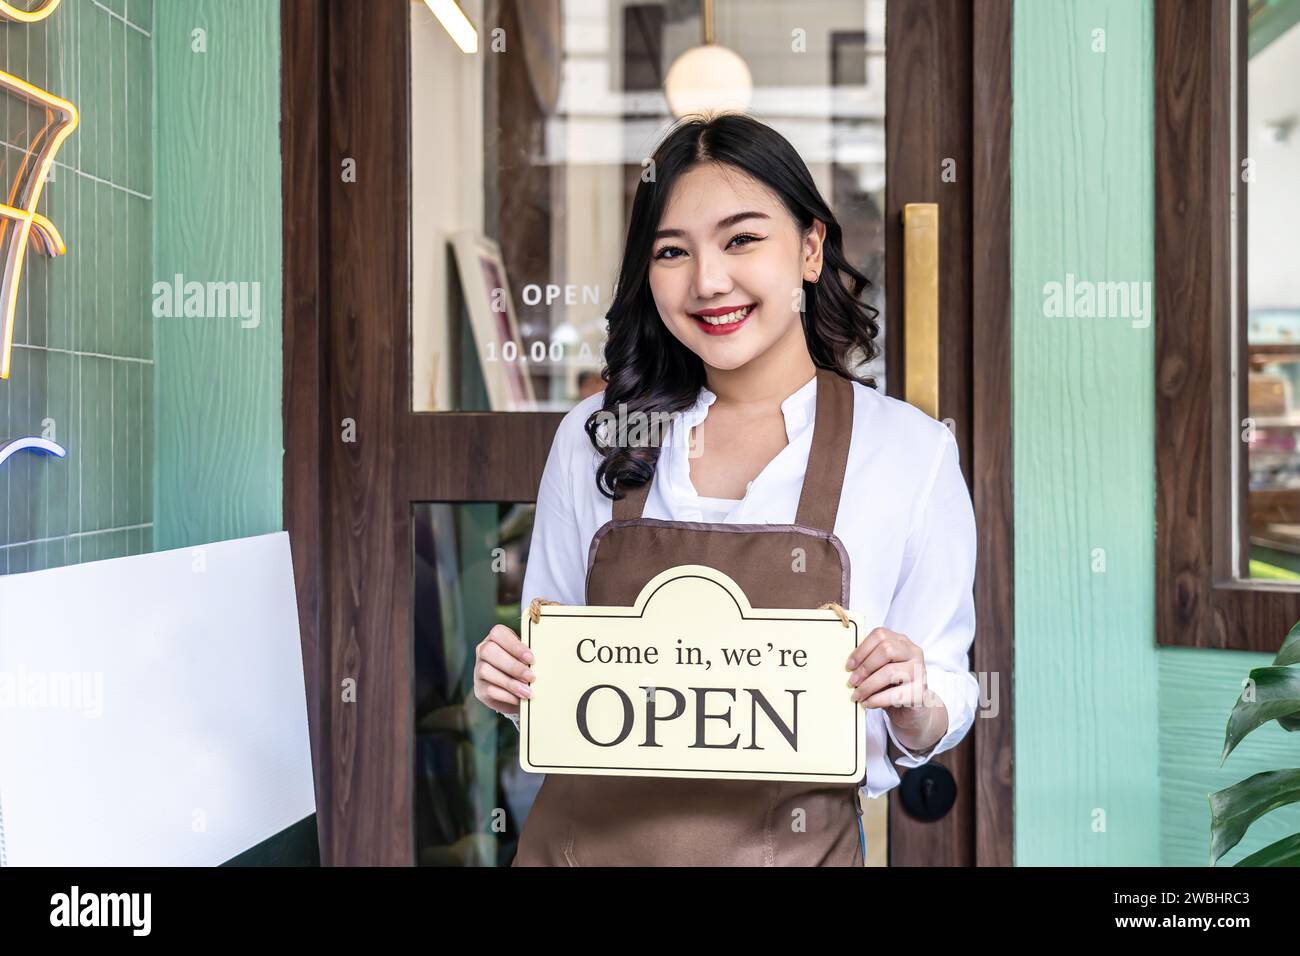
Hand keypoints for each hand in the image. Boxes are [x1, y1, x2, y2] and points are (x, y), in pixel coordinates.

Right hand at [473, 624, 535, 716]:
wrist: (517, 693)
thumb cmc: (524, 669)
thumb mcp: (527, 659)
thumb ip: (529, 656)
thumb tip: (539, 661)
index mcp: (496, 638)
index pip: (498, 633)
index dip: (514, 646)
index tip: (531, 659)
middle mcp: (483, 651)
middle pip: (489, 651)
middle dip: (512, 665)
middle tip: (531, 677)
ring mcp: (478, 670)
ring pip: (486, 671)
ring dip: (510, 682)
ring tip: (527, 691)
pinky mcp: (479, 688)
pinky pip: (488, 690)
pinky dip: (506, 695)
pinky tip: (519, 699)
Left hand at [845, 626, 947, 752]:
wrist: (913, 709)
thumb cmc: (892, 685)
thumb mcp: (880, 669)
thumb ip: (869, 662)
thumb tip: (849, 667)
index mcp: (901, 641)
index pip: (880, 635)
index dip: (861, 650)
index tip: (848, 666)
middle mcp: (914, 652)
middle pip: (886, 650)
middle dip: (865, 667)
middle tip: (851, 682)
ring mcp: (920, 671)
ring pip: (890, 672)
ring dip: (868, 686)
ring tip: (857, 696)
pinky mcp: (920, 692)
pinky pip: (895, 694)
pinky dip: (877, 700)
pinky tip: (868, 703)